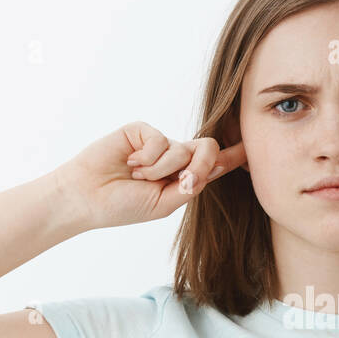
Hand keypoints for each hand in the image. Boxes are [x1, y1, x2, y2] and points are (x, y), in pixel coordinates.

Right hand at [56, 121, 246, 228]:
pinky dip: (147, 158)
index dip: (233, 156)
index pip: (213, 164)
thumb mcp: (164, 204)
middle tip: (183, 181)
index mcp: (182, 177)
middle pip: (207, 149)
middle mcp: (173, 158)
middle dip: (202, 166)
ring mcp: (158, 143)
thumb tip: (209, 168)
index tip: (251, 150)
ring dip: (161, 170)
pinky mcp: (141, 131)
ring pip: (182, 149)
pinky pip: (160, 139)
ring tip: (138, 178)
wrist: (87, 198)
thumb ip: (189, 187)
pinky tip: (129, 165)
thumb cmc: (122, 206)